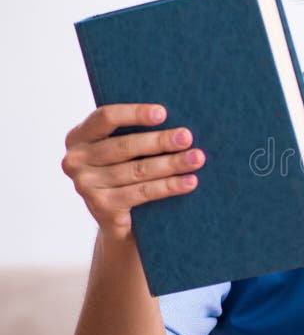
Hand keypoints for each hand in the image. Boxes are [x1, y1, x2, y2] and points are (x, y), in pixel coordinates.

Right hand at [61, 104, 204, 240]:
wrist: (119, 221)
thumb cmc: (126, 171)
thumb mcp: (123, 149)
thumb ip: (134, 132)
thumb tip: (176, 120)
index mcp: (79, 136)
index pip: (105, 117)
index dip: (134, 114)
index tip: (163, 113)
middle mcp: (75, 160)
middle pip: (125, 146)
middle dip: (160, 141)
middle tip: (187, 137)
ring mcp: (85, 185)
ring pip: (137, 170)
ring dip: (171, 164)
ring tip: (196, 159)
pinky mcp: (102, 207)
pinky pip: (142, 192)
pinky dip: (169, 186)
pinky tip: (190, 182)